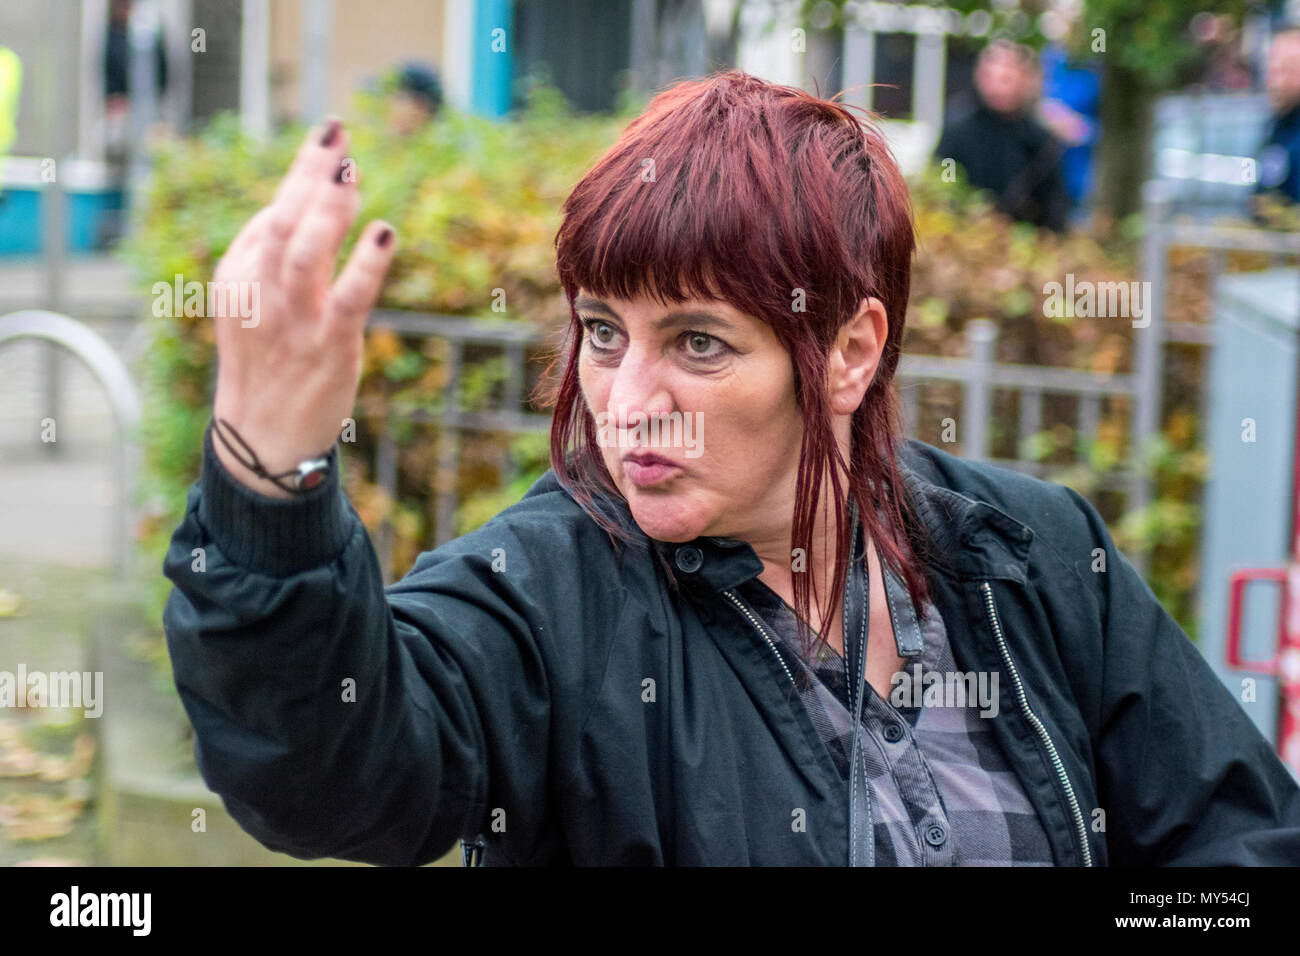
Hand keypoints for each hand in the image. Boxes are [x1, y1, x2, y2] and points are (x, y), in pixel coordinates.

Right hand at [209, 117, 395, 497]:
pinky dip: (367, 264)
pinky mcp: (329, 346)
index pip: (273, 214)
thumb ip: (271, 256)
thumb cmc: (265, 363)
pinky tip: (385, 234)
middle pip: (283, 222)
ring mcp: (294, 321)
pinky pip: (349, 298)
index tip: (329, 138)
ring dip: (329, 209)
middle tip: (338, 135)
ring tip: (352, 171)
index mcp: (239, 277)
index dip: (302, 173)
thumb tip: (304, 202)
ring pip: (306, 253)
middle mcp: (261, 294)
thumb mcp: (251, 305)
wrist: (261, 439)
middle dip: (310, 176)